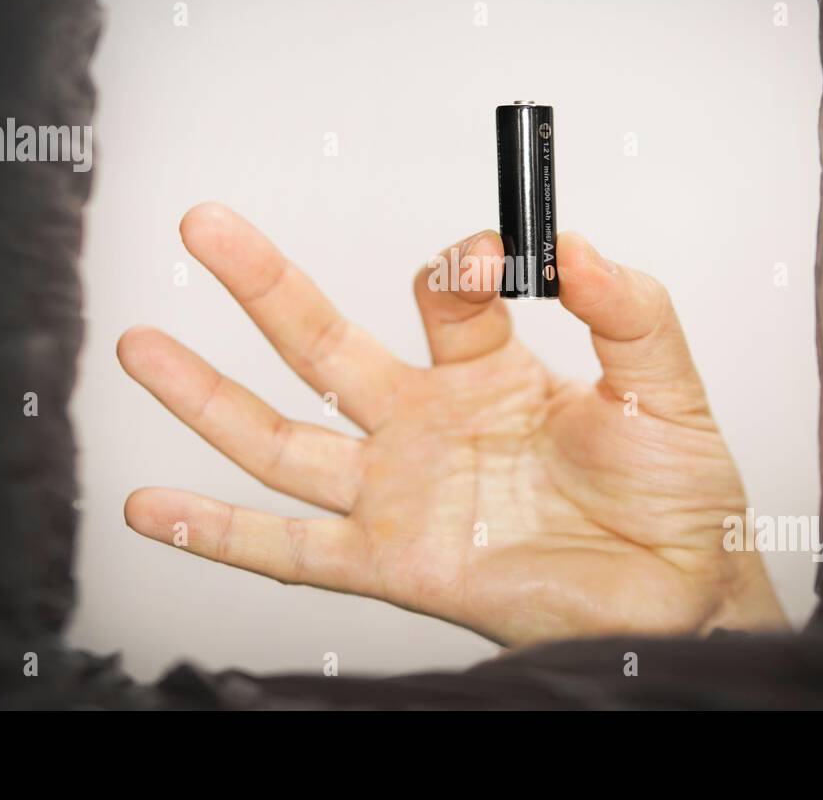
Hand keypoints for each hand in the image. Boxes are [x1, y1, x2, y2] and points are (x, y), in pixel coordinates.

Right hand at [118, 203, 785, 646]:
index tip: (488, 258)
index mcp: (490, 371)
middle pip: (323, 346)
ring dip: (209, 398)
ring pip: (284, 440)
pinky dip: (220, 533)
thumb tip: (567, 242)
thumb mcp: (664, 384)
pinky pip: (291, 550)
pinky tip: (156, 506)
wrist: (681, 596)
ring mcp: (402, 493)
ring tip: (141, 347)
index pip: (443, 292)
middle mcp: (428, 424)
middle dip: (263, 285)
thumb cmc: (676, 495)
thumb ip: (625, 307)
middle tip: (205, 226)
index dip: (459, 262)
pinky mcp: (394, 563)